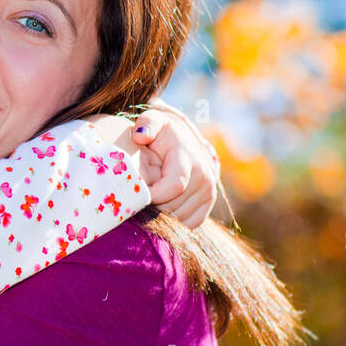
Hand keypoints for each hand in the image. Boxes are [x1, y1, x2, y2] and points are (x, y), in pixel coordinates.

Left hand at [130, 105, 217, 226]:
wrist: (183, 141)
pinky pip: (190, 224)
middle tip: (139, 197)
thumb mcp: (153, 121)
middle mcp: (204, 176)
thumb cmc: (161, 133)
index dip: (153, 194)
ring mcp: (208, 191)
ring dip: (162, 215)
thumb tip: (140, 135)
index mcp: (189, 159)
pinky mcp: (208, 203)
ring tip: (150, 200)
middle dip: (153, 206)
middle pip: (175, 206)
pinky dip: (174, 222)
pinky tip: (162, 208)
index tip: (137, 193)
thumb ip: (147, 124)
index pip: (174, 186)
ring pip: (181, 218)